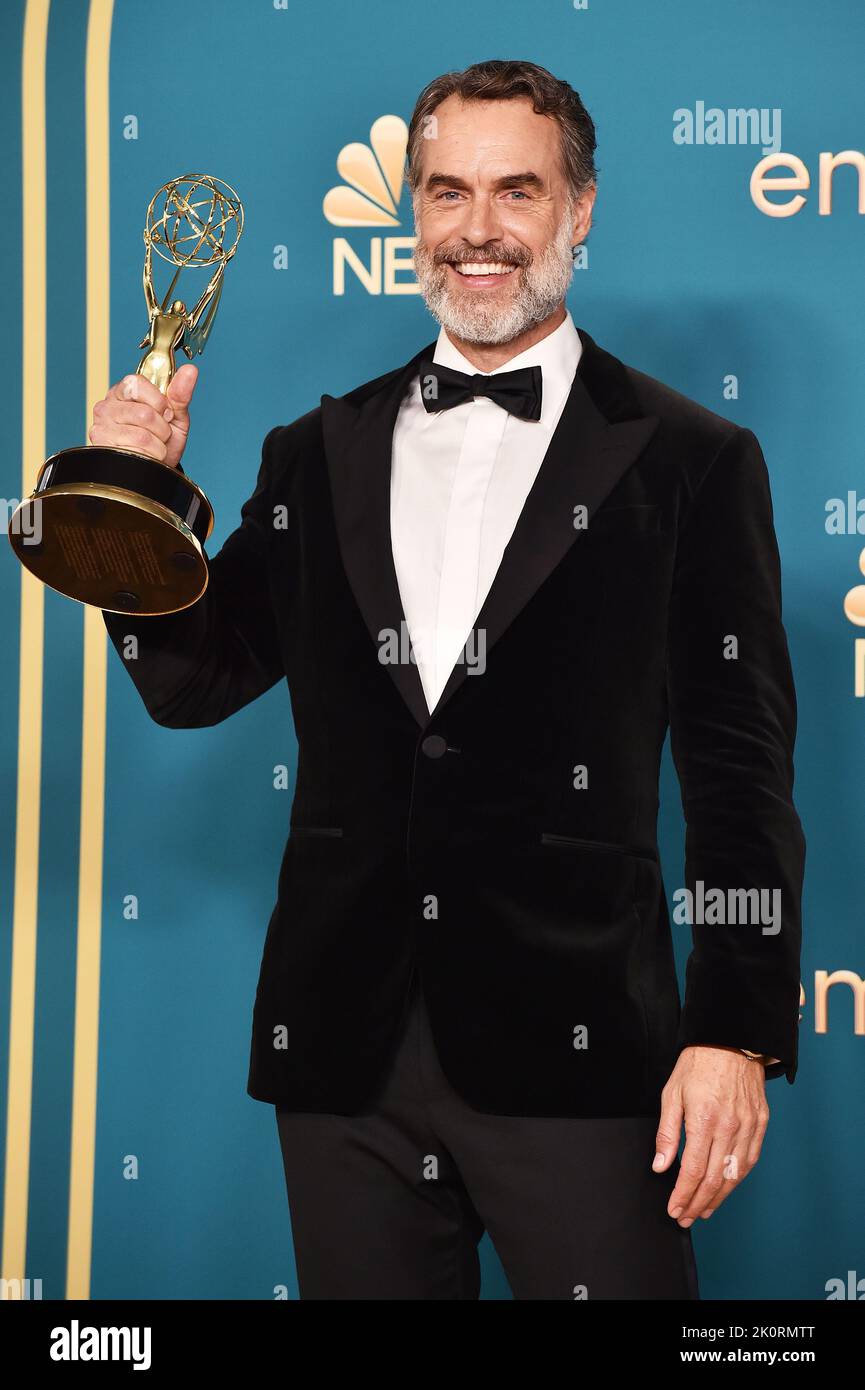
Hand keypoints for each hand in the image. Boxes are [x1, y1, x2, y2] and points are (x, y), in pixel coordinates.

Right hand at [88, 363, 198, 469]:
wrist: (156, 468)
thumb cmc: (162, 439)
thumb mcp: (176, 416)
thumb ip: (180, 394)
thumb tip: (190, 370)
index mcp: (123, 391)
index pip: (137, 384)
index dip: (158, 402)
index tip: (165, 412)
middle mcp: (107, 406)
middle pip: (144, 414)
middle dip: (162, 428)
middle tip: (160, 433)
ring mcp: (101, 427)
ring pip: (142, 436)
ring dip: (158, 445)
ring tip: (153, 445)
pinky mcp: (102, 449)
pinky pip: (137, 452)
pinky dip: (151, 456)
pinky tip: (145, 456)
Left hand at [653, 1045, 769, 1225]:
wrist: (732, 1039)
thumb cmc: (698, 1063)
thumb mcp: (672, 1093)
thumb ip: (667, 1132)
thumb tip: (661, 1165)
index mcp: (704, 1119)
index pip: (694, 1170)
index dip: (683, 1195)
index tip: (675, 1210)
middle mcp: (730, 1127)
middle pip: (714, 1179)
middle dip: (698, 1203)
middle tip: (686, 1217)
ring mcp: (749, 1126)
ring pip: (735, 1174)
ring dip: (719, 1197)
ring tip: (704, 1210)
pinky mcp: (761, 1123)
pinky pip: (750, 1159)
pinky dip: (737, 1178)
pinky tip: (726, 1187)